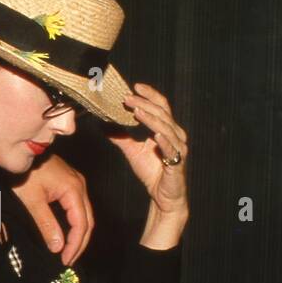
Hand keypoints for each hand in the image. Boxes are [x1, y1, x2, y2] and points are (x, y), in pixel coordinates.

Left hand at [12, 154, 93, 264]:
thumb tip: (58, 247)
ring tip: (68, 251)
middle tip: (69, 260)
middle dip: (80, 242)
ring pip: (85, 214)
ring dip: (78, 234)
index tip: (65, 260)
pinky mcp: (70, 183)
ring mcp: (77, 183)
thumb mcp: (32, 200)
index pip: (81, 224)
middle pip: (88, 220)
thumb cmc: (25, 172)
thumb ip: (47, 223)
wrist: (20, 149)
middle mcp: (80, 186)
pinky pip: (78, 207)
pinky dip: (75, 223)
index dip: (75, 244)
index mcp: (74, 189)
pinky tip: (67, 233)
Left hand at [108, 83, 188, 227]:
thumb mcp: (132, 151)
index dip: (149, 95)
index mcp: (167, 128)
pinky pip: (171, 150)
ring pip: (166, 128)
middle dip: (144, 104)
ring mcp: (178, 148)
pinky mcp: (177, 163)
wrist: (163, 196)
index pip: (161, 106)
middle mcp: (176, 135)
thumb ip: (121, 137)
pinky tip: (155, 135)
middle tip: (128, 98)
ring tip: (137, 111)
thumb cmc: (152, 172)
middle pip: (162, 113)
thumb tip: (103, 124)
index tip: (135, 86)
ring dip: (151, 118)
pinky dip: (164, 142)